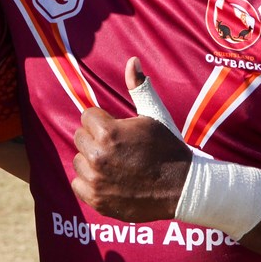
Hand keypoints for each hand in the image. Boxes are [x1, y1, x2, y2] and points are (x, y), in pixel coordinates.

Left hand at [71, 57, 190, 222]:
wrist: (182, 189)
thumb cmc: (168, 148)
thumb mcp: (155, 115)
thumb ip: (139, 88)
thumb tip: (132, 60)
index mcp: (109, 132)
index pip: (87, 116)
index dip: (104, 121)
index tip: (119, 130)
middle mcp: (99, 156)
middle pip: (80, 137)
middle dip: (96, 139)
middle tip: (118, 147)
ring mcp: (96, 180)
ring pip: (78, 160)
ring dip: (91, 160)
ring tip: (115, 163)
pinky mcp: (96, 200)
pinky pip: (77, 184)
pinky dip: (90, 183)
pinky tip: (109, 180)